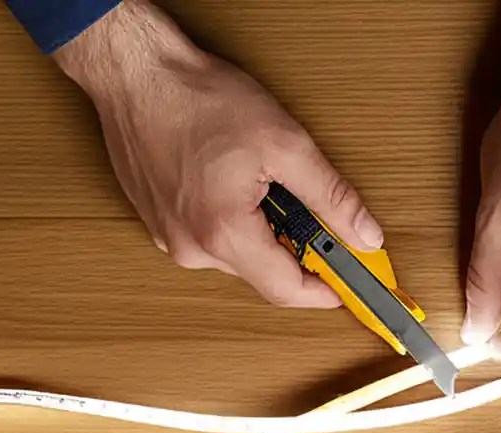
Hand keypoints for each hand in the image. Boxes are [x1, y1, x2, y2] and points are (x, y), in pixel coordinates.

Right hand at [54, 1, 383, 307]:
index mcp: (223, 233)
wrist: (136, 73)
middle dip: (293, 247)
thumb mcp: (285, 144)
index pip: (285, 290)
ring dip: (261, 230)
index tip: (348, 283)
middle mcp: (191, 247)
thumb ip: (331, 197)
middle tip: (311, 209)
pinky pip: (209, 238)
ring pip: (236, 255)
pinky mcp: (159, 225)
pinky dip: (233, 220)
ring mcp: (169, 238)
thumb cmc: (198, 98)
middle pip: (262, 272)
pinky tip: (232, 180)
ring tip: (260, 179)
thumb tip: (365, 235)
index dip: (324, 290)